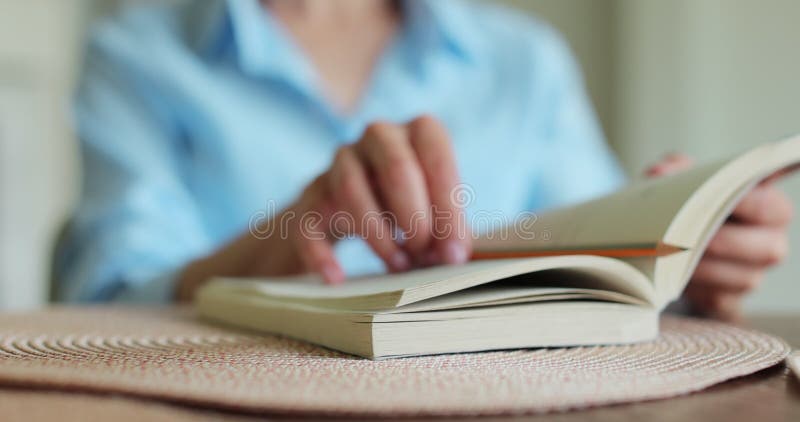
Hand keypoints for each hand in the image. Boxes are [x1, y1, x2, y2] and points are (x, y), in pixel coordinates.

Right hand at [177, 116, 470, 298]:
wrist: (348, 209)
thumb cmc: (406, 206)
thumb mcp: (435, 210)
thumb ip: (449, 229)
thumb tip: (453, 255)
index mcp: (417, 132)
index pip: (436, 154)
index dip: (448, 205)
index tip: (453, 250)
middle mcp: (378, 136)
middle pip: (396, 166)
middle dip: (414, 218)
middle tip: (423, 255)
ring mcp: (339, 162)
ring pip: (351, 189)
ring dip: (378, 235)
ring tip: (397, 266)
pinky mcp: (310, 195)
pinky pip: (309, 221)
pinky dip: (321, 254)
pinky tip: (336, 278)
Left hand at [647, 154, 792, 319]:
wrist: (672, 247)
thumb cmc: (687, 207)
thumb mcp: (683, 181)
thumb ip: (676, 170)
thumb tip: (659, 173)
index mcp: (769, 208)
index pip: (769, 207)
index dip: (744, 203)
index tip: (712, 197)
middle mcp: (770, 243)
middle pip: (766, 247)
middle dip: (722, 240)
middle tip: (685, 233)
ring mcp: (752, 274)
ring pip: (743, 277)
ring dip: (703, 265)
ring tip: (671, 254)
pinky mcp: (728, 299)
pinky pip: (717, 297)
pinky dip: (692, 285)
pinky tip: (671, 273)